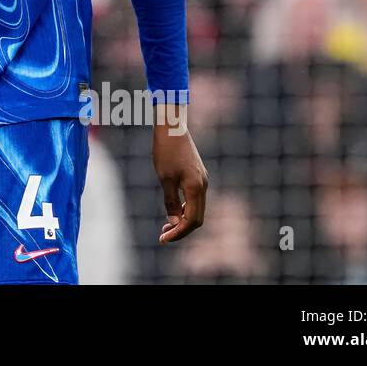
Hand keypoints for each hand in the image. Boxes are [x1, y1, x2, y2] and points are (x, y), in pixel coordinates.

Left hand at [152, 104, 207, 242]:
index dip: (178, 233)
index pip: (191, 221)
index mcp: (196, 188)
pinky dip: (185, 209)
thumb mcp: (164, 178)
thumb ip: (170, 202)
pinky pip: (194, 199)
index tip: (162, 239)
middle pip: (197, 218)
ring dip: (183, 220)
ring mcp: (202, 180)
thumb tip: (174, 223)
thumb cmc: (165, 150)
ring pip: (197, 208)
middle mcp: (203, 186)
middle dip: (181, 229)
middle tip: (163, 236)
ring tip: (165, 227)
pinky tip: (172, 210)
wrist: (171, 126)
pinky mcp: (197, 175)